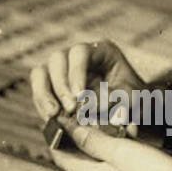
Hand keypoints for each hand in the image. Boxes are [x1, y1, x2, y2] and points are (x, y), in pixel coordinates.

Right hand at [29, 39, 147, 135]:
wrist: (128, 109)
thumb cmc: (132, 99)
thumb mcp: (132, 98)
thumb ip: (117, 102)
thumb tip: (95, 109)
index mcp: (100, 51)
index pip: (81, 53)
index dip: (76, 73)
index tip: (79, 96)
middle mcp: (77, 56)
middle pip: (57, 59)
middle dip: (60, 85)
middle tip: (69, 109)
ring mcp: (62, 69)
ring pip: (41, 72)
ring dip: (44, 94)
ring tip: (53, 115)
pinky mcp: (51, 85)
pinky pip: (39, 89)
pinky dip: (42, 104)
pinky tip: (51, 119)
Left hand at [50, 118, 171, 170]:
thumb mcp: (122, 151)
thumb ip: (93, 141)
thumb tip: (69, 129)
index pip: (59, 155)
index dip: (56, 134)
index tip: (60, 115)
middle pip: (77, 159)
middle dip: (80, 136)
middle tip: (88, 114)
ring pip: (96, 164)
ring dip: (100, 145)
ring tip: (111, 126)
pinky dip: (114, 156)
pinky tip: (129, 145)